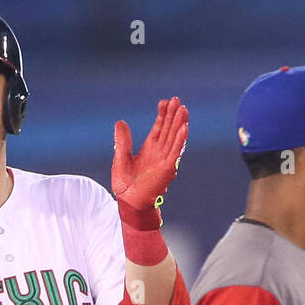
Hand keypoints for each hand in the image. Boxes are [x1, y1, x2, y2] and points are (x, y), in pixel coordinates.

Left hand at [112, 96, 188, 215]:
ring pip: (174, 138)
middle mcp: (159, 153)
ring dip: (179, 124)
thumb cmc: (125, 186)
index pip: (159, 128)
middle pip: (168, 130)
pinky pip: (175, 152)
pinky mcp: (167, 169)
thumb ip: (122, 142)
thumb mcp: (120, 158)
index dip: (162, 115)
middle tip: (178, 100)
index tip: (164, 102)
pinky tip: (184, 128)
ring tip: (184, 109)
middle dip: (173, 115)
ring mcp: (164, 160)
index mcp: (149, 149)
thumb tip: (120, 122)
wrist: (129, 203)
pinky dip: (180, 141)